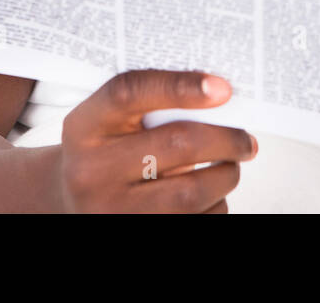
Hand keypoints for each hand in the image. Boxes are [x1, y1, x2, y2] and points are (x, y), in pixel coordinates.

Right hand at [56, 69, 256, 212]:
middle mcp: (91, 170)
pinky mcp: (134, 234)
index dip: (179, 85)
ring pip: (191, 192)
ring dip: (225, 176)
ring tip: (229, 167)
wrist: (73, 200)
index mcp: (86, 126)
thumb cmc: (106, 152)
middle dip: (226, 140)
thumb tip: (220, 100)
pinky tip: (208, 196)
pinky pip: (195, 221)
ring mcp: (111, 210)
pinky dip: (213, 206)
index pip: (130, 92)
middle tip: (246, 140)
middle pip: (176, 144)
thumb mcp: (110, 121)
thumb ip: (152, 105)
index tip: (222, 88)